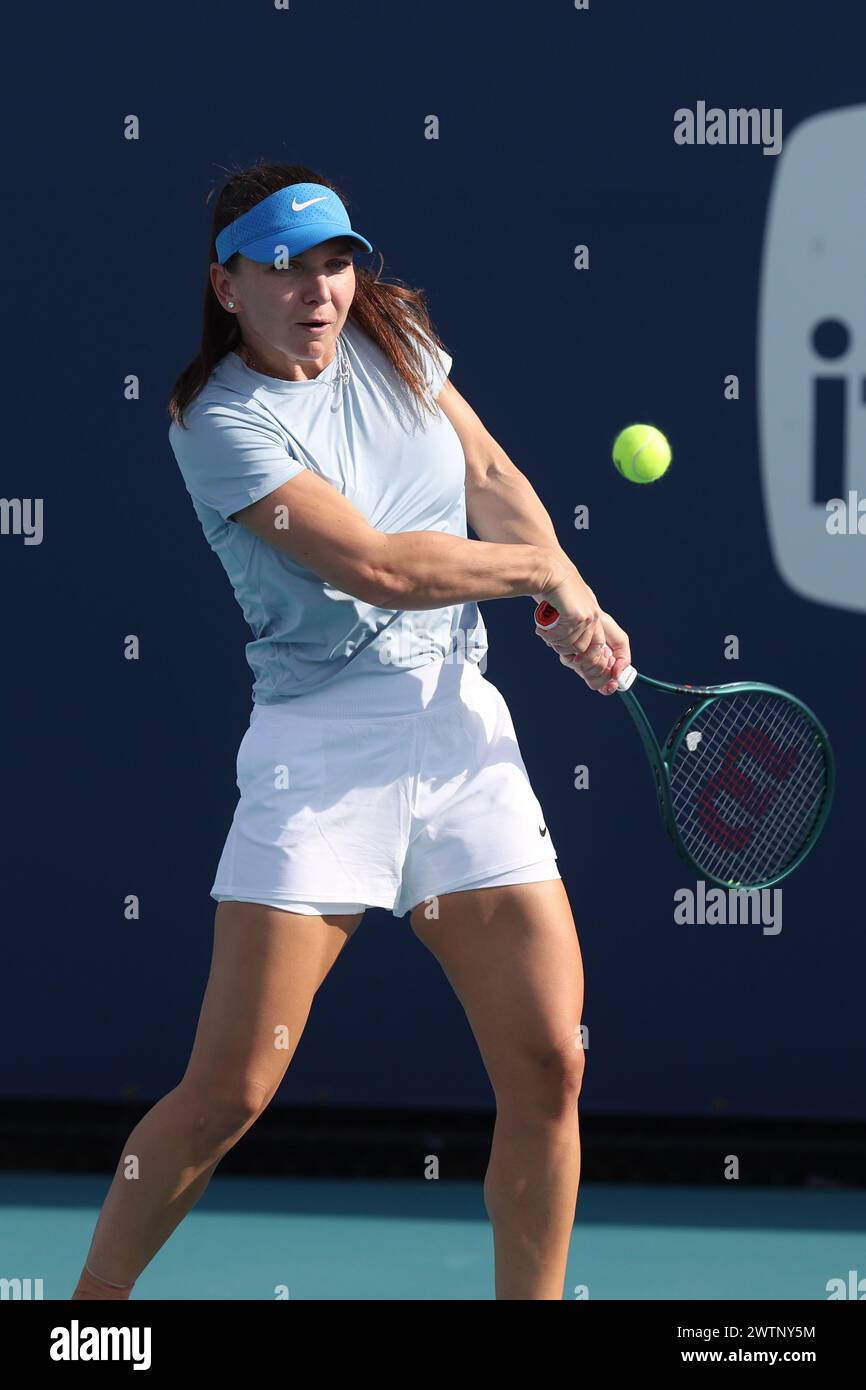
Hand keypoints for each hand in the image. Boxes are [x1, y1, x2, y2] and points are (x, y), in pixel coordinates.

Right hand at [534, 561, 630, 694]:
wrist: (548, 573)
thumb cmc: (553, 597)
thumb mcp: (567, 621)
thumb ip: (576, 641)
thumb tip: (580, 665)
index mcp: (599, 618)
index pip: (620, 642)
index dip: (620, 664)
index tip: (612, 683)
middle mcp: (598, 618)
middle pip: (601, 655)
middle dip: (589, 668)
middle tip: (572, 662)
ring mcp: (591, 617)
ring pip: (579, 651)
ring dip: (560, 646)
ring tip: (549, 632)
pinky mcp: (581, 617)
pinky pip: (568, 642)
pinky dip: (553, 639)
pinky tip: (544, 628)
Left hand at [557, 609, 631, 694]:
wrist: (588, 612)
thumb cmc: (603, 626)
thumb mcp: (619, 641)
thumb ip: (623, 658)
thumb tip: (617, 676)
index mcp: (600, 667)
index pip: (603, 686)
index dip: (608, 687)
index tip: (614, 682)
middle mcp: (587, 668)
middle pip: (595, 683)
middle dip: (605, 672)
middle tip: (610, 657)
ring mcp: (576, 663)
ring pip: (587, 675)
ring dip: (598, 664)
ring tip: (602, 648)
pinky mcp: (567, 656)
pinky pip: (577, 665)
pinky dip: (588, 657)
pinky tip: (592, 645)